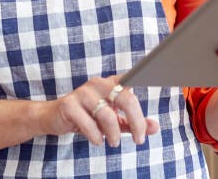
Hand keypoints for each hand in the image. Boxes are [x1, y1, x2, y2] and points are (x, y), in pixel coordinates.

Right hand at [43, 75, 158, 146]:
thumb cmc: (87, 117)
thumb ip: (132, 123)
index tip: (164, 76)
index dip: (147, 75)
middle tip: (140, 140)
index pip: (132, 79)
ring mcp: (83, 92)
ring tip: (114, 142)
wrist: (53, 117)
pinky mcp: (69, 104)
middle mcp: (99, 84)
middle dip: (136, 122)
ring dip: (114, 134)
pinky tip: (98, 140)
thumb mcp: (113, 120)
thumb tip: (155, 127)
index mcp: (111, 83)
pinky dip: (97, 137)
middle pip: (125, 98)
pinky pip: (89, 124)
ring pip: (107, 115)